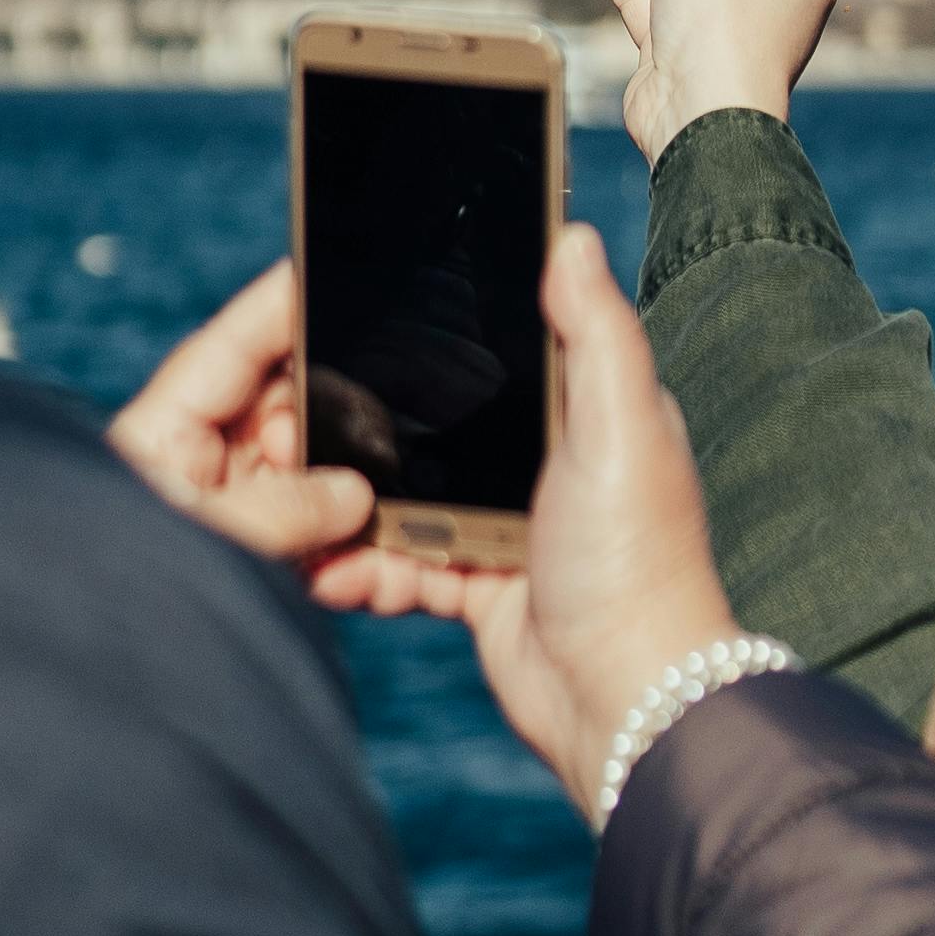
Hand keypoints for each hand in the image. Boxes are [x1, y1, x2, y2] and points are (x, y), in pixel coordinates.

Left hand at [108, 266, 378, 578]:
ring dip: (346, 499)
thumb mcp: (205, 543)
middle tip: (375, 446)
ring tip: (372, 523)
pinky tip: (362, 568)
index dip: (280, 305)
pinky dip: (341, 552)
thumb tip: (355, 495)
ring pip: (309, 479)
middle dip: (337, 424)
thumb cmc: (116, 597)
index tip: (333, 266)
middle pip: (286, 411)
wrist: (91, 697)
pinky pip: (310, 540)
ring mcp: (225, 517)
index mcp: (163, 432)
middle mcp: (195, 465)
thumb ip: (284, 510)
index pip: (231, 349)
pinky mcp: (250, 571)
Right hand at [317, 225, 737, 815]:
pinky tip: (326, 567)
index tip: (353, 325)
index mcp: (587, 407)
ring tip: (297, 500)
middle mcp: (547, 460)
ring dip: (353, 502)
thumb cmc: (637, 559)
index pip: (498, 347)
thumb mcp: (620, 427)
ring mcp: (508, 524)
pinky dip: (364, 565)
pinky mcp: (478, 586)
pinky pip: (403, 562)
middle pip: (437, 421)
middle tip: (296, 423)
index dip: (427, 337)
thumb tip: (574, 234)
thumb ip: (595, 332)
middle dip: (367, 425)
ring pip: (408, 493)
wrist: (625, 701)